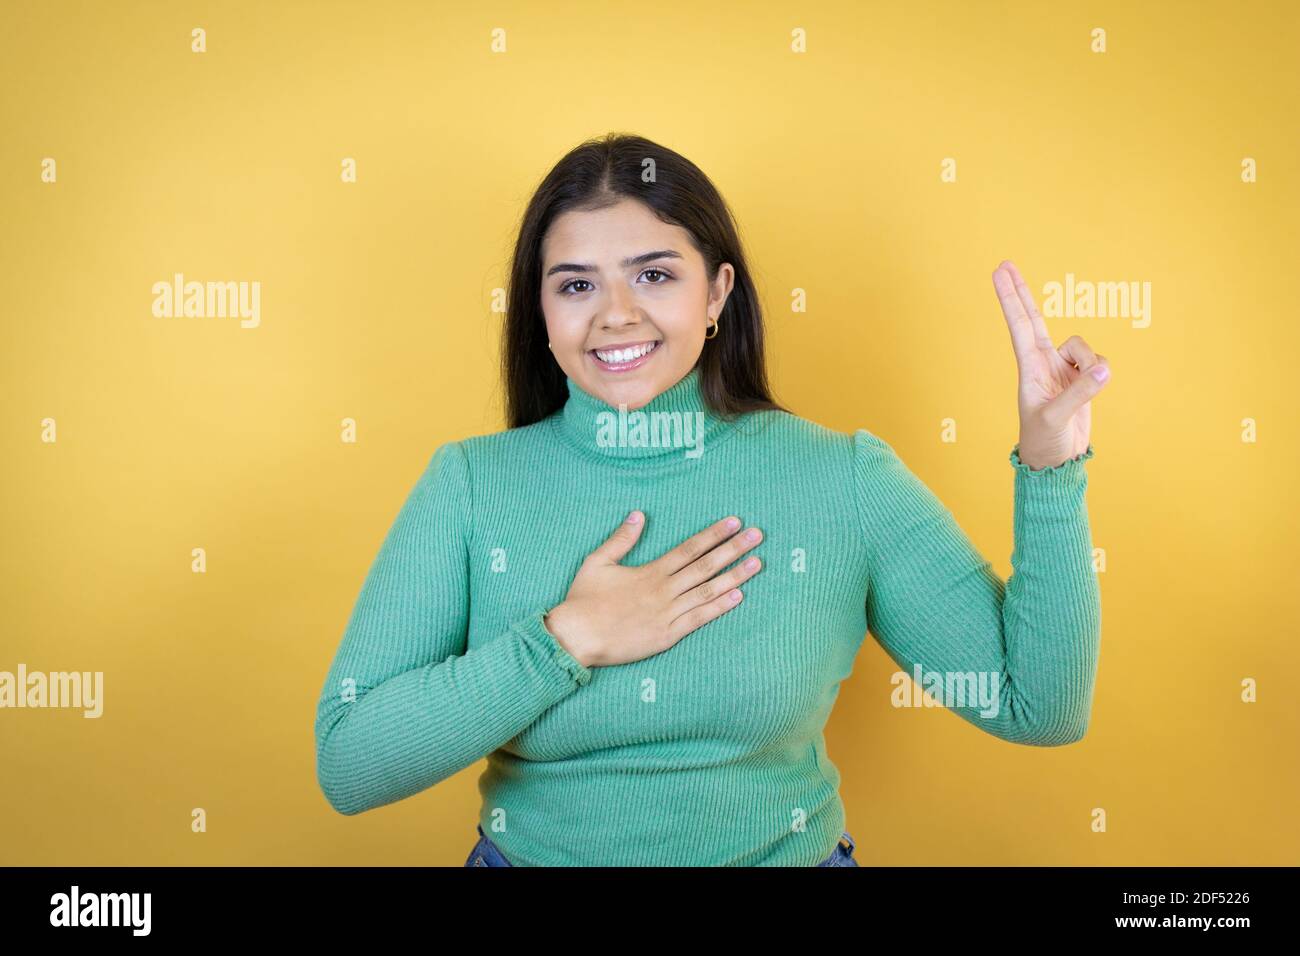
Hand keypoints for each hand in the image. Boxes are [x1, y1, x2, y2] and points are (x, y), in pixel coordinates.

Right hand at [543, 512, 764, 667]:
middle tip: (757, 535)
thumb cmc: (583, 600)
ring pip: (708, 591)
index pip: (690, 548)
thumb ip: (621, 539)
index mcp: (650, 571)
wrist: (576, 637)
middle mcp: (664, 590)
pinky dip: (719, 607)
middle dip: (734, 549)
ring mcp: (668, 614)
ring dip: (735, 576)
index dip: (714, 534)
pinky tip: (738, 597)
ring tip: (757, 563)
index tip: (735, 522)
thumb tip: (639, 514)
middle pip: (706, 566)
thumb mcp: (598, 561)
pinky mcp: (667, 636)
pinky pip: (699, 620)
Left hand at [992, 260, 1111, 469]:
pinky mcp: (1080, 378)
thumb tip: (1103, 367)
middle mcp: (1043, 363)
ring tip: (1082, 391)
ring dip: (1090, 363)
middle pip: (1033, 318)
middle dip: (1021, 292)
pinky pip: (1098, 363)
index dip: (1011, 297)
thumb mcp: (1058, 418)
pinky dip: (1100, 374)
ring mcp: (1061, 369)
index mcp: (1029, 368)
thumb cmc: (1045, 442)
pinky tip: (1092, 389)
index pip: (1019, 325)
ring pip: (1084, 346)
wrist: (1056, 461)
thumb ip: (1081, 392)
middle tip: (1004, 264)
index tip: (999, 272)